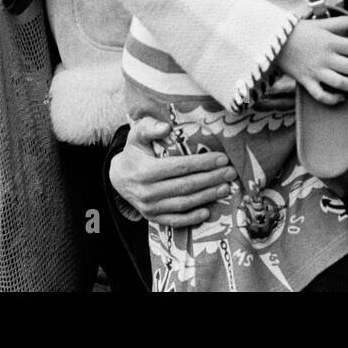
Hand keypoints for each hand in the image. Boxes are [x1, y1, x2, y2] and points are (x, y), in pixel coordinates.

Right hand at [109, 117, 236, 227]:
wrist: (118, 177)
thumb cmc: (134, 152)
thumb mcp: (136, 135)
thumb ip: (149, 127)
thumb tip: (167, 127)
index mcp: (145, 171)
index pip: (180, 167)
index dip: (203, 163)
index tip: (222, 158)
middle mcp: (147, 192)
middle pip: (186, 186)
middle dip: (211, 179)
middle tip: (230, 173)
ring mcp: (149, 207)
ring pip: (184, 203)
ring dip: (207, 196)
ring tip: (225, 188)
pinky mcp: (152, 217)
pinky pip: (175, 221)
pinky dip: (192, 218)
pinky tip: (207, 211)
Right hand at [276, 14, 347, 105]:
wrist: (273, 40)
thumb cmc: (299, 31)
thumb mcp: (322, 23)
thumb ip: (343, 21)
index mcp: (329, 42)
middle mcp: (325, 58)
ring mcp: (315, 71)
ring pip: (341, 83)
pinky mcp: (306, 81)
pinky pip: (321, 95)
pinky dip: (332, 99)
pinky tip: (341, 97)